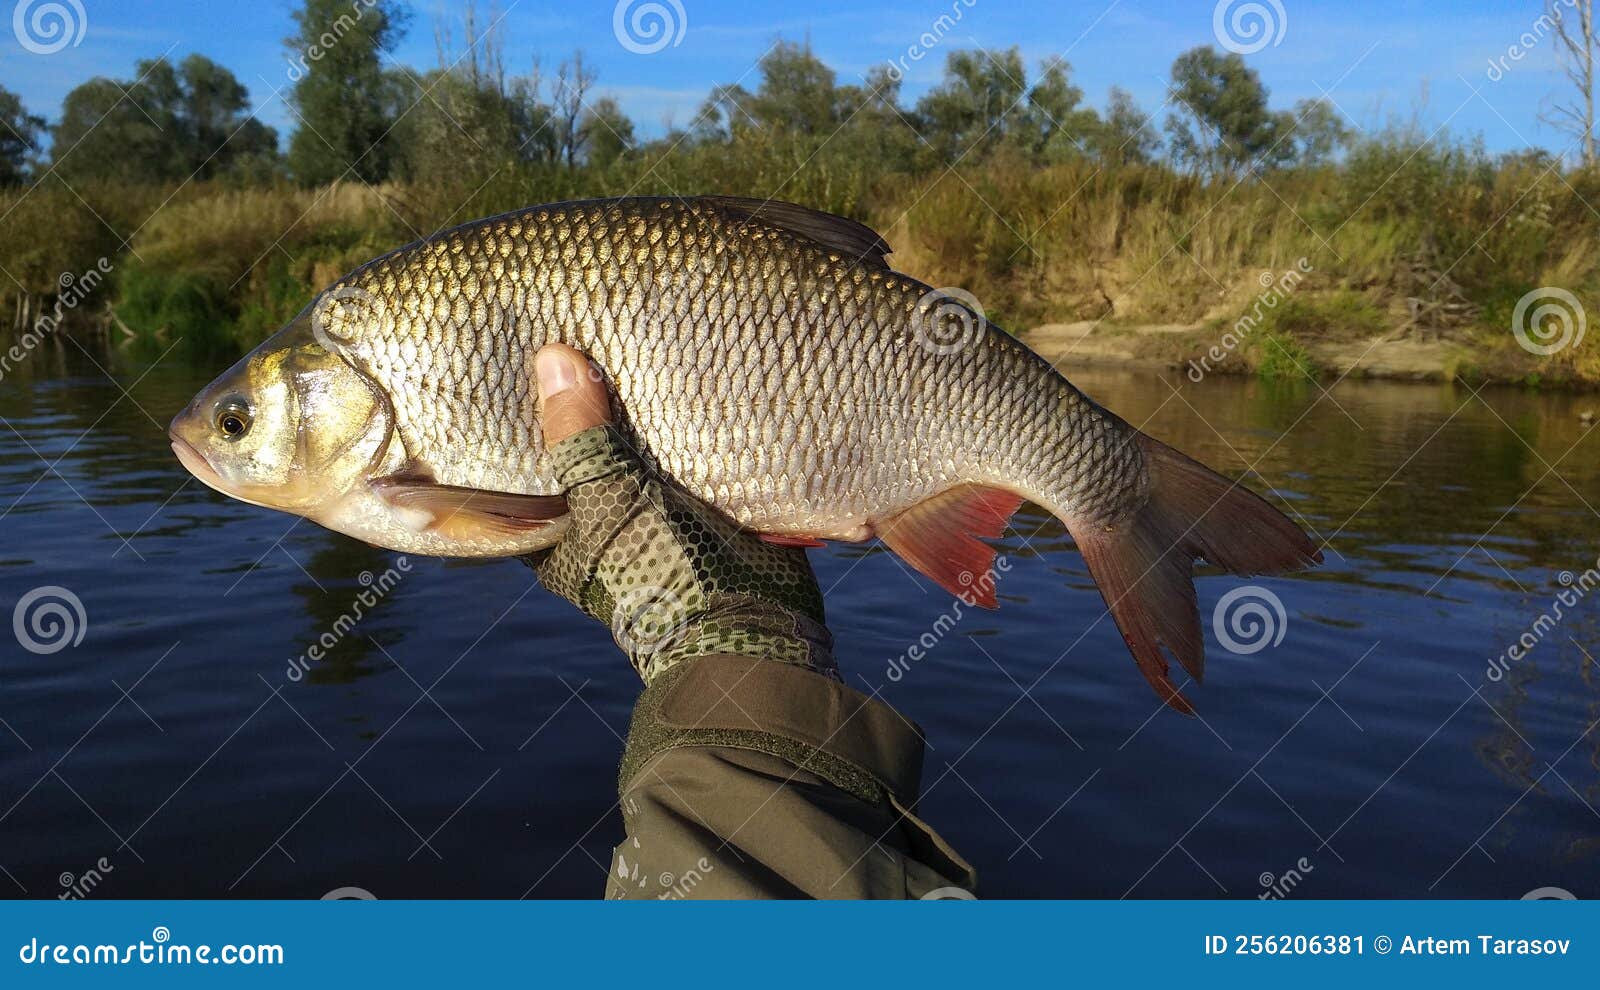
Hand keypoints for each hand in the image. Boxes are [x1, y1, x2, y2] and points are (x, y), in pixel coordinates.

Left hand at [526, 344, 834, 683]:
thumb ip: (581, 438)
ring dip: (640, 403)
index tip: (525, 352)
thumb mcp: (610, 504)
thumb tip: (552, 358)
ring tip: (629, 329)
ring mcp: (652, 511)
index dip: (524, 412)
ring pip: (638, 444)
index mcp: (555, 532)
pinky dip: (686, 418)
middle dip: (589, 397)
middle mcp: (598, 519)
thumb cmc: (660, 576)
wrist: (754, 627)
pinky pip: (686, 451)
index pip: (524, 461)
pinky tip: (683, 365)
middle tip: (581, 324)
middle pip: (585, 446)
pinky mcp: (701, 502)